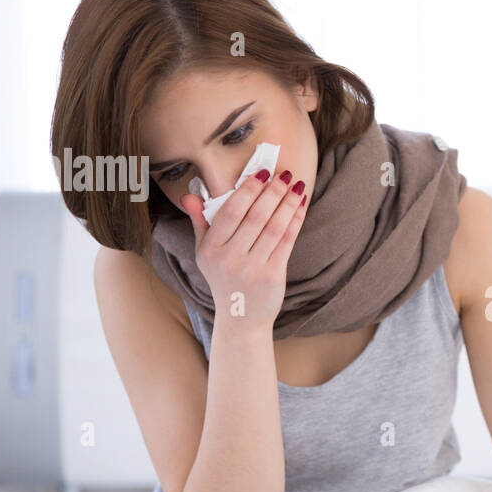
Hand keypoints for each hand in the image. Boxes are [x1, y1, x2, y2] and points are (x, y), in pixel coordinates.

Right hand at [181, 167, 307, 327]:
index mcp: (211, 249)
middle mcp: (229, 259)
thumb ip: (200, 222)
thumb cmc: (223, 279)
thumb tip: (190, 196)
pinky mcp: (272, 276)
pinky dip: (295, 221)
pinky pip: (286, 242)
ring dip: (288, 203)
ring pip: (273, 227)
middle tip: (285, 174)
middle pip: (255, 217)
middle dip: (273, 192)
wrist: (240, 319)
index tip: (262, 172)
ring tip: (298, 185)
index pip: (231, 212)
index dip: (248, 190)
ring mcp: (251, 269)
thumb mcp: (204, 253)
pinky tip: (301, 206)